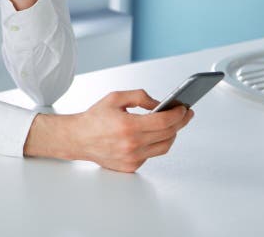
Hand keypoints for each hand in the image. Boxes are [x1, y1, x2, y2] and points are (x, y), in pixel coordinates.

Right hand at [23, 89, 194, 172]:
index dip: (178, 114)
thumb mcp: (115, 98)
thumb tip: (159, 103)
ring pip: (164, 147)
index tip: (184, 108)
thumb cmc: (94, 118)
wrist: (78, 138)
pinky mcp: (131, 166)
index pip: (164, 121)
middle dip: (180, 122)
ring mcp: (132, 158)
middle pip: (168, 134)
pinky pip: (152, 154)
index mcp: (128, 126)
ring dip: (171, 134)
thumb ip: (139, 96)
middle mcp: (131, 144)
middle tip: (185, 114)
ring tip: (172, 125)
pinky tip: (153, 135)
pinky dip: (156, 143)